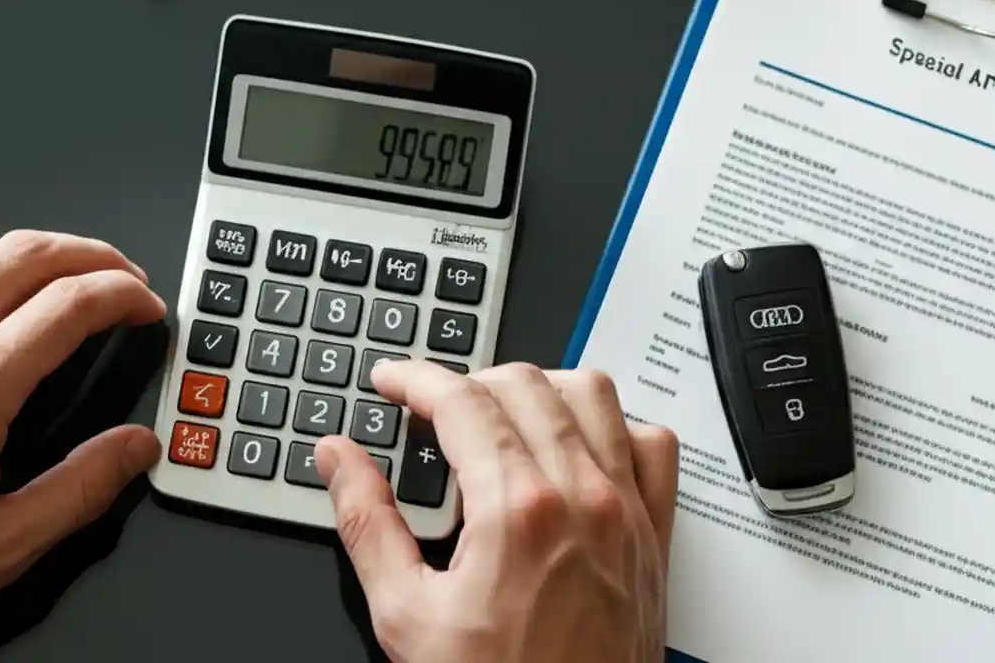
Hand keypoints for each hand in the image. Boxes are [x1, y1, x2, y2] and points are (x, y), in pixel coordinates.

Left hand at [0, 231, 166, 661]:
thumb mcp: (2, 548)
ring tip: (60, 290)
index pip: (71, 304)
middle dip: (91, 257)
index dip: (125, 295)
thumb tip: (134, 449)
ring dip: (28, 265)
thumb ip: (83, 489)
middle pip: (24, 258)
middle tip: (124, 280)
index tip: (147, 308)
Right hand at [315, 361, 678, 662]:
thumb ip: (367, 523)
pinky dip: (615, 425)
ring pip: (593, 394)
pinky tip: (580, 446)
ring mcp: (627, 510)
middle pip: (523, 384)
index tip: (392, 381)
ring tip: (501, 415)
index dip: (415, 378)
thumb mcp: (407, 615)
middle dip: (467, 381)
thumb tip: (338, 460)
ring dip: (540, 388)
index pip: (461, 401)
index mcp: (517, 510)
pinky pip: (652, 443)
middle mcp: (582, 496)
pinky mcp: (656, 533)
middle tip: (432, 409)